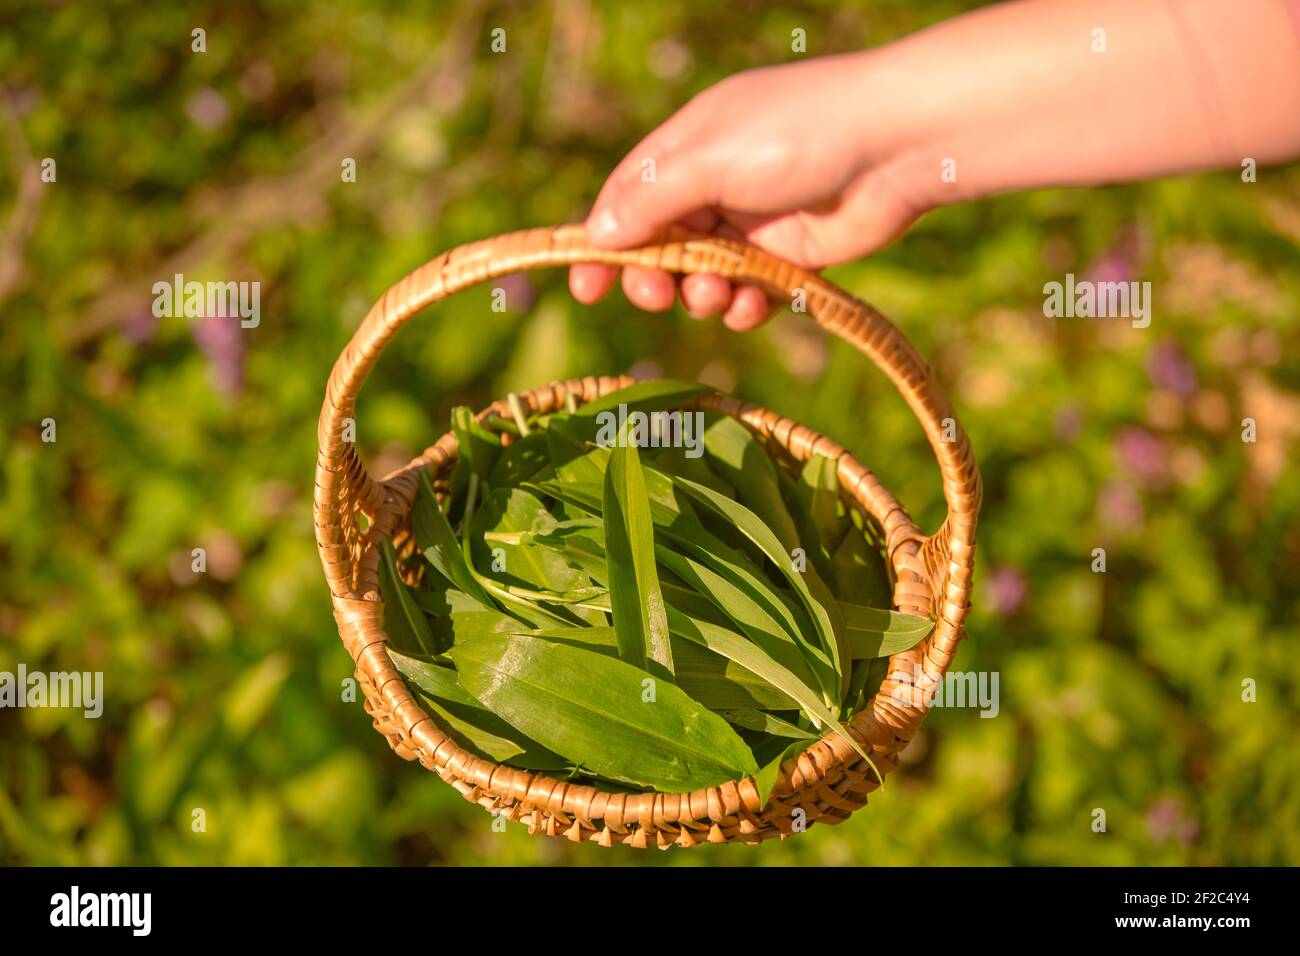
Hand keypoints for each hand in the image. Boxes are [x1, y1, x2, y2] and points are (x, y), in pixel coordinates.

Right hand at [568, 53, 927, 329]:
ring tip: (715, 296)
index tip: (583, 287)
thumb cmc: (800, 133)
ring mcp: (755, 220)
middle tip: (655, 298)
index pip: (628, 197)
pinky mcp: (792, 254)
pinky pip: (748, 290)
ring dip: (699, 294)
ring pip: (704, 274)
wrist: (898, 144)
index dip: (602, 243)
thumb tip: (597, 236)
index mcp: (690, 144)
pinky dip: (741, 305)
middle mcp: (717, 181)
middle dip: (652, 277)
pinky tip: (749, 306)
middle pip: (661, 243)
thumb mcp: (710, 159)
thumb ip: (650, 200)